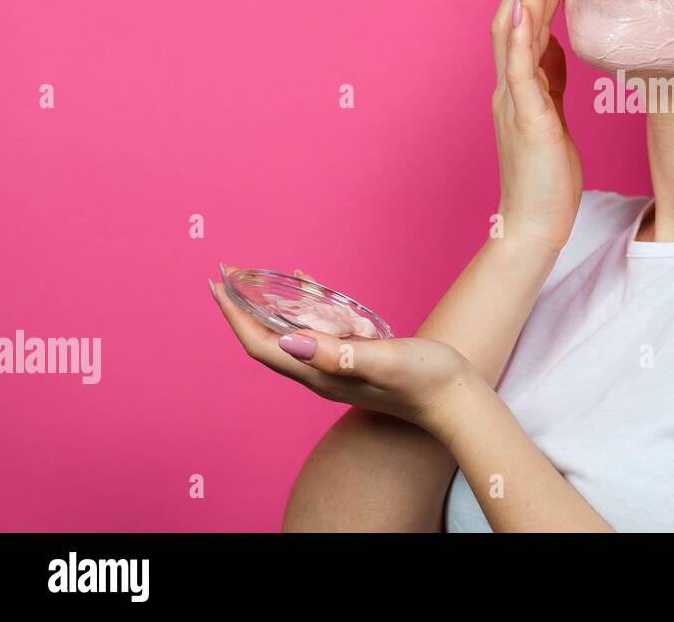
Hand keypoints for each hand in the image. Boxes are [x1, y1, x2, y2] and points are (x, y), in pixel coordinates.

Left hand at [209, 265, 473, 433]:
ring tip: (259, 278)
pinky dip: (308, 307)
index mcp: (320, 374)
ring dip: (271, 307)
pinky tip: (312, 288)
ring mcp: (337, 368)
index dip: (235, 316)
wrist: (454, 399)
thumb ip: (337, 352)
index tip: (219, 285)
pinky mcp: (354, 360)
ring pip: (291, 334)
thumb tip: (289, 340)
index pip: (262, 345)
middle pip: (267, 339)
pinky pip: (319, 330)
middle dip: (243, 307)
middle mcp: (321, 374)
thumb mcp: (382, 360)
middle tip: (230, 273)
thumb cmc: (423, 380)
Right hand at [491, 0, 582, 253]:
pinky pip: (518, 71)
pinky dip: (520, 36)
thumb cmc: (547, 178)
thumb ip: (549, 81)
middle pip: (514, 22)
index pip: (526, 28)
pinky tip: (525, 8)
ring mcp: (513, 102)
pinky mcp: (526, 119)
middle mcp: (508, 89)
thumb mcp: (553, 117)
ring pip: (512, 37)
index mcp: (518, 88)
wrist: (535, 226)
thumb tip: (555, 47)